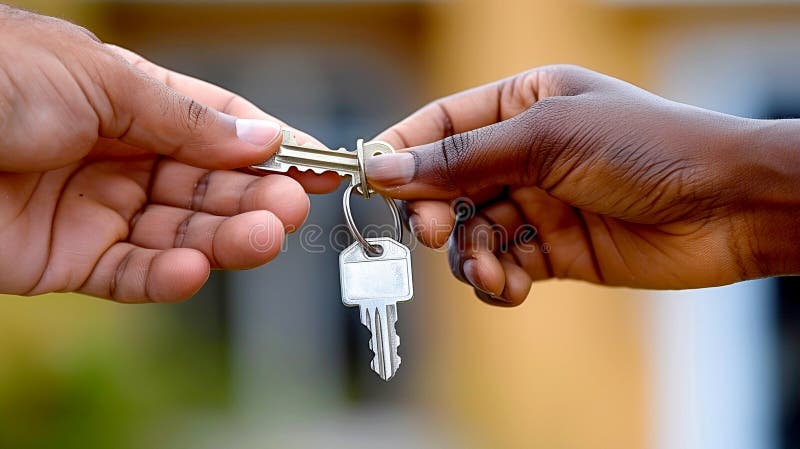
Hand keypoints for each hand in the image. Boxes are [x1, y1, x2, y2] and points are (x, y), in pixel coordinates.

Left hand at [0, 6, 339, 301]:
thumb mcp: (100, 81)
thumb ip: (184, 117)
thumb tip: (261, 135)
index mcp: (131, 100)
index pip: (220, 126)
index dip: (273, 147)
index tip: (323, 166)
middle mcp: (122, 156)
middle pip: (207, 187)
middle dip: (253, 198)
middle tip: (292, 210)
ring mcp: (98, 209)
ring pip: (179, 234)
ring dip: (223, 241)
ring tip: (261, 239)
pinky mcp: (67, 261)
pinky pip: (130, 275)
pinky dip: (164, 279)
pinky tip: (191, 270)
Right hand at [367, 65, 799, 305]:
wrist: (728, 206)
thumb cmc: (646, 148)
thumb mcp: (547, 137)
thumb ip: (462, 158)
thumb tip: (387, 169)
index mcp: (521, 102)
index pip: (440, 124)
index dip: (401, 151)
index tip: (369, 183)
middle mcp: (524, 151)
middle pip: (447, 184)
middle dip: (435, 212)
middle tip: (435, 233)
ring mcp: (539, 202)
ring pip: (471, 233)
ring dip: (469, 256)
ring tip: (491, 268)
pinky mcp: (555, 250)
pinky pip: (504, 266)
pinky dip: (498, 280)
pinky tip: (512, 285)